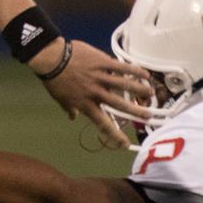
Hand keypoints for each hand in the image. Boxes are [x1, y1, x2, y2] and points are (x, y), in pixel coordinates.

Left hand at [32, 39, 152, 148]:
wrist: (52, 59)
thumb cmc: (54, 80)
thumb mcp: (60, 99)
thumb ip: (69, 109)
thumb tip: (72, 117)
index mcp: (86, 105)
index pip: (103, 123)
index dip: (115, 135)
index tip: (125, 144)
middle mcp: (96, 93)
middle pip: (120, 105)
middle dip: (136, 111)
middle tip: (148, 116)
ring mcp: (101, 77)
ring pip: (124, 86)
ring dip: (139, 89)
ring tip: (150, 93)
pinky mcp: (103, 63)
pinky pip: (121, 67)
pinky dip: (134, 70)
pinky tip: (144, 73)